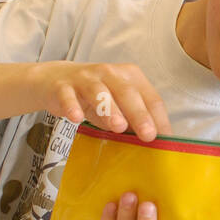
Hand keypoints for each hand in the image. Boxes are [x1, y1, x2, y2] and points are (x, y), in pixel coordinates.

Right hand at [33, 61, 170, 141]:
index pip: (151, 98)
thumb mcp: (117, 106)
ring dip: (110, 110)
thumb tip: (152, 145)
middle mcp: (110, 73)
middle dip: (140, 114)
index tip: (164, 141)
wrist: (54, 80)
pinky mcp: (63, 86)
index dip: (159, 120)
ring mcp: (86, 78)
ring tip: (118, 127)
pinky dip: (72, 106)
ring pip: (99, 92)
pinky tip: (76, 118)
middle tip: (148, 135)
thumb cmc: (94, 97)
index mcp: (130, 77)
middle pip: (128, 93)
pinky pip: (68, 96)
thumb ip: (133, 121)